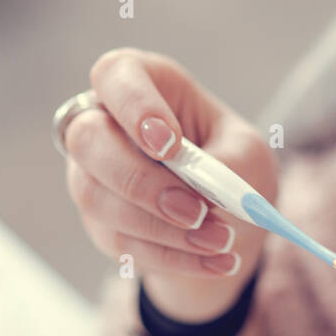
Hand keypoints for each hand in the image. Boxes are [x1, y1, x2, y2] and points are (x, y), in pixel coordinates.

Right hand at [62, 47, 276, 320]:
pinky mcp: (99, 221)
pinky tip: (216, 262)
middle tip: (196, 210)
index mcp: (145, 83)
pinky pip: (120, 241)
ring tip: (221, 240)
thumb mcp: (248, 154)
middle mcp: (105, 122)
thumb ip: (226, 164)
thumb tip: (199, 193)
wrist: (229, 219)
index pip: (116, 74)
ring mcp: (92, 173)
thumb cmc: (234, 163)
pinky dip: (173, 256)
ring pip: (96, 197)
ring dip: (162, 227)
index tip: (170, 145)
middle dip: (142, 181)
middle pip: (87, 139)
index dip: (134, 106)